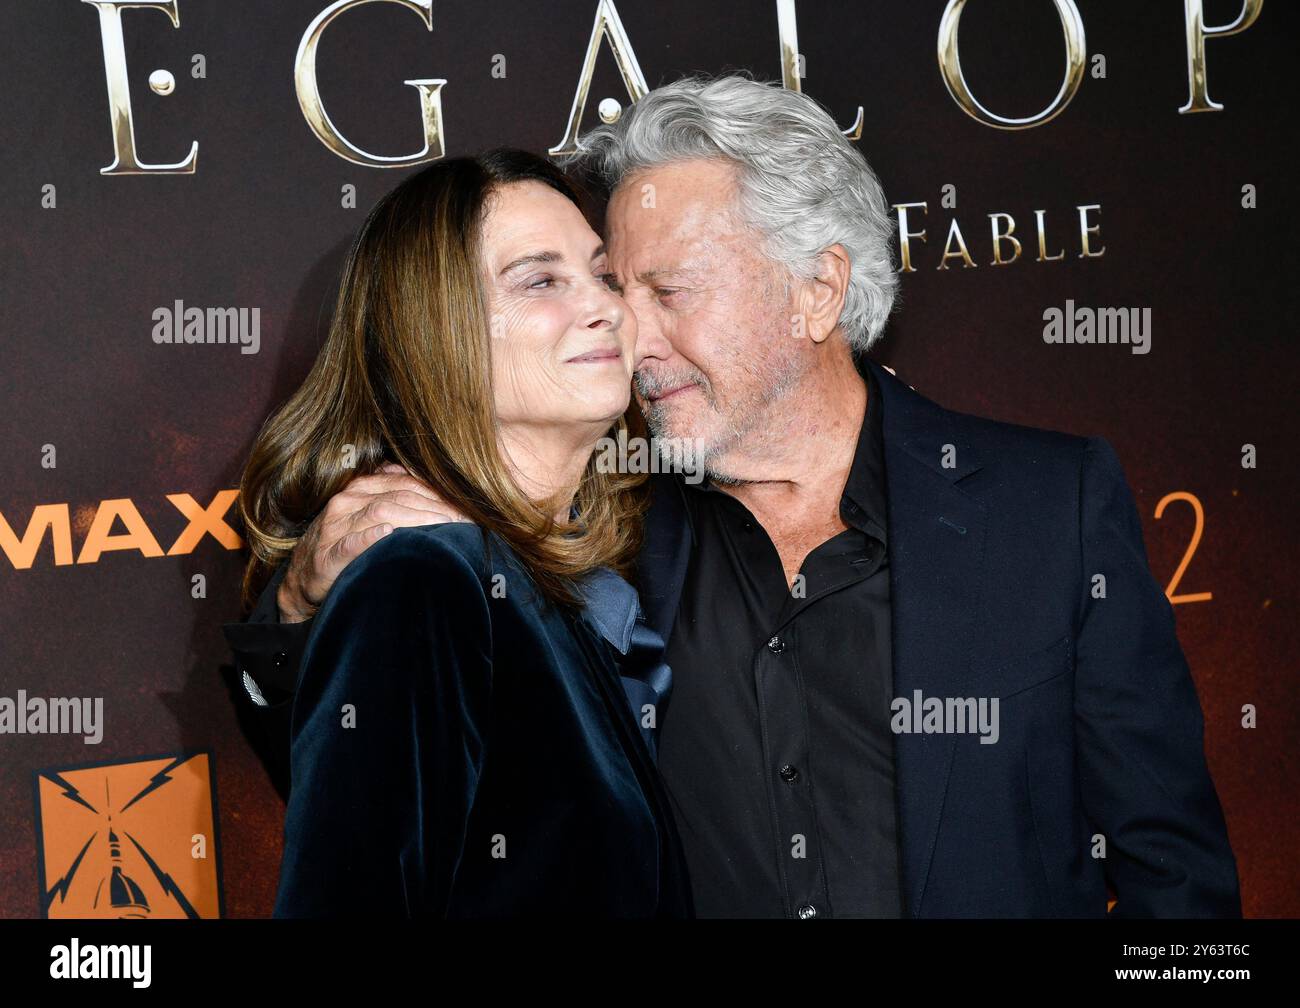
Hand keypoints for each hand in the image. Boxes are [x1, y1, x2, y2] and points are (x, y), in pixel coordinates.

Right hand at [276, 462, 466, 621]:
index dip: (438, 493)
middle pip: (399, 497)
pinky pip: (350, 543)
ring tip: (445, 527)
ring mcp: (335, 528)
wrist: (303, 581)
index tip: (467, 507)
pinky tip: (389, 534)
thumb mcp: (365, 514)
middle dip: (437, 508)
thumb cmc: (343, 546)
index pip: (406, 483)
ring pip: (381, 514)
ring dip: (417, 520)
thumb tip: (424, 480)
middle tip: (466, 521)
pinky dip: (370, 537)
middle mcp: (347, 502)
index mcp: (359, 489)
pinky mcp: (326, 556)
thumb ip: (390, 494)